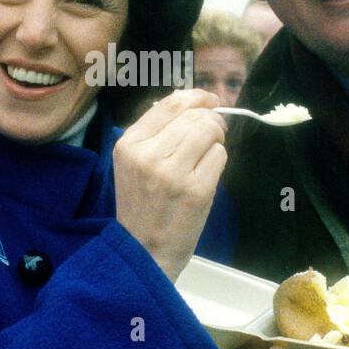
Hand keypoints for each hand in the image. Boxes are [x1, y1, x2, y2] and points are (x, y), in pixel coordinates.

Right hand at [114, 88, 226, 279]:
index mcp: (129, 144)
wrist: (144, 251)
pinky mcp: (196, 189)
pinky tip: (207, 174)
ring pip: (209, 131)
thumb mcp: (134, 164)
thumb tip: (193, 105)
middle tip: (214, 133)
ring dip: (217, 138)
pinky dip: (219, 160)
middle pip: (194, 117)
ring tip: (209, 153)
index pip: (169, 104)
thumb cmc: (143, 207)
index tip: (210, 101)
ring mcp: (172, 172)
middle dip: (212, 120)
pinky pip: (219, 155)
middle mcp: (148, 154)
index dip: (196, 97)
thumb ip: (156, 134)